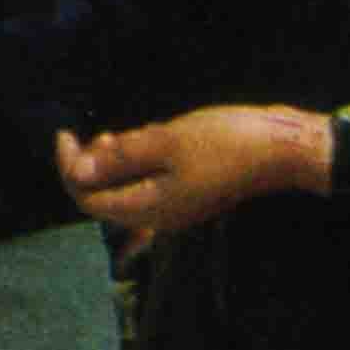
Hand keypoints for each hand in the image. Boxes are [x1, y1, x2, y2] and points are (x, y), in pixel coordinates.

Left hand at [56, 105, 330, 241]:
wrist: (284, 148)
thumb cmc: (227, 142)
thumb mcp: (167, 141)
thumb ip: (121, 156)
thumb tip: (79, 169)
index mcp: (149, 208)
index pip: (88, 198)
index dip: (69, 168)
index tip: (65, 134)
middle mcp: (159, 215)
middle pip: (104, 198)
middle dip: (91, 166)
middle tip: (96, 133)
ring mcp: (176, 205)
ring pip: (127, 189)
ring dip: (115, 162)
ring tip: (120, 134)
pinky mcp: (190, 191)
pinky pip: (150, 182)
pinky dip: (139, 161)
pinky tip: (148, 138)